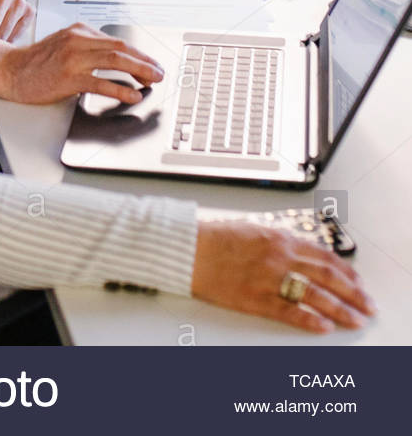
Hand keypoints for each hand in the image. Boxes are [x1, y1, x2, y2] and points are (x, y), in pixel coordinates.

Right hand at [0, 22, 164, 104]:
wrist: (10, 70)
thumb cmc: (36, 62)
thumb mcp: (63, 45)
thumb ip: (87, 48)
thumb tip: (116, 59)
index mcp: (79, 31)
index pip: (117, 41)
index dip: (138, 54)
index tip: (151, 64)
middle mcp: (78, 40)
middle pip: (121, 49)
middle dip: (145, 61)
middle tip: (160, 73)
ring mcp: (74, 58)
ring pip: (115, 61)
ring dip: (139, 71)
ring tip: (153, 81)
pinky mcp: (68, 77)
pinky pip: (101, 82)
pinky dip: (120, 88)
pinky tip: (132, 95)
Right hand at [192, 218, 376, 332]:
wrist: (189, 248)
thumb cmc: (218, 238)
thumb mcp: (256, 230)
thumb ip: (281, 241)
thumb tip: (303, 252)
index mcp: (280, 237)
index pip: (324, 256)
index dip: (346, 272)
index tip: (358, 283)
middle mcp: (279, 257)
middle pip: (327, 276)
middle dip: (352, 293)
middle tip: (367, 305)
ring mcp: (268, 279)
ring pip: (314, 295)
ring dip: (339, 309)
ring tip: (354, 320)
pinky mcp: (255, 298)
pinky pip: (288, 311)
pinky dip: (308, 320)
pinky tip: (323, 326)